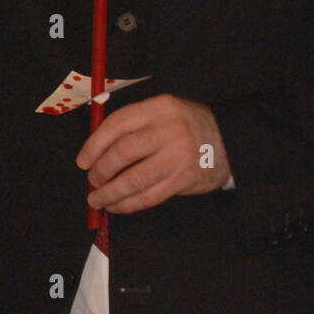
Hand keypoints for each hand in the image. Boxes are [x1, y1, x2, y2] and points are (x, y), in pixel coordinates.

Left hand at [78, 94, 231, 214]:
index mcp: (161, 108)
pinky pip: (148, 197)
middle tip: (92, 180)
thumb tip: (96, 149)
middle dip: (100, 171)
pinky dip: (127, 205)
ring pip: (133, 180)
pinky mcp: (184, 180)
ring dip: (109, 193)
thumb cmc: (189, 127)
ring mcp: (178, 157)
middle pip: (122, 153)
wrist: (231, 142)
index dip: (94, 144)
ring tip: (97, 199)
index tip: (83, 160)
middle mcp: (170, 130)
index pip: (118, 124)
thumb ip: (136, 124)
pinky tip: (117, 205)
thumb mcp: (166, 112)